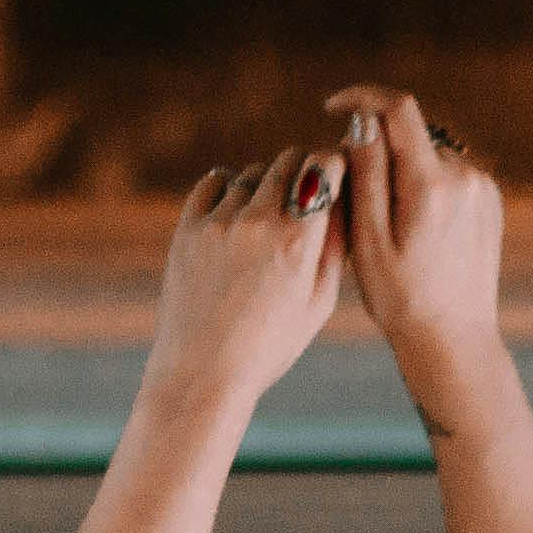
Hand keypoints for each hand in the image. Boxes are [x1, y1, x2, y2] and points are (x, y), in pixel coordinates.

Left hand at [141, 143, 348, 415]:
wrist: (204, 373)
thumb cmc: (270, 345)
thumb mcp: (319, 303)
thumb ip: (335, 244)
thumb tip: (344, 195)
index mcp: (300, 241)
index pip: (324, 165)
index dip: (334, 163)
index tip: (334, 172)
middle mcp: (260, 222)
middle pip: (289, 160)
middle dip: (302, 169)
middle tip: (303, 192)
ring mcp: (220, 222)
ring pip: (252, 173)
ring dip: (264, 185)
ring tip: (266, 221)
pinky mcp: (188, 228)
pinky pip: (215, 182)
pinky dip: (228, 188)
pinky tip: (234, 213)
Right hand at [322, 86, 503, 377]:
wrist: (454, 340)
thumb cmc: (401, 299)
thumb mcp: (368, 242)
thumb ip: (365, 175)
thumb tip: (363, 123)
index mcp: (431, 185)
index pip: (399, 109)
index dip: (362, 97)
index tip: (333, 107)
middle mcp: (464, 177)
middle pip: (410, 135)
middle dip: (378, 149)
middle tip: (356, 198)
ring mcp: (482, 187)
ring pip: (428, 154)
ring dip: (402, 170)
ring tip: (388, 226)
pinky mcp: (490, 199)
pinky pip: (447, 174)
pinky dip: (424, 185)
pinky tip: (417, 231)